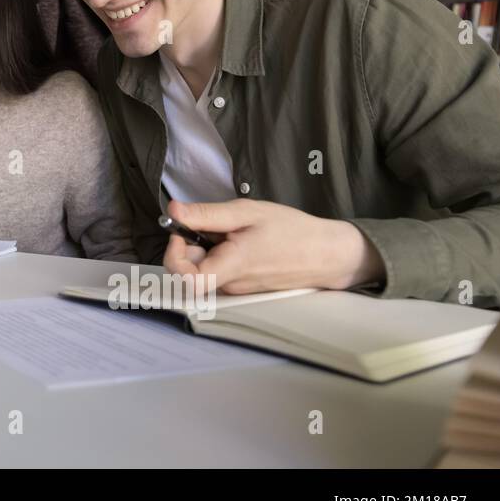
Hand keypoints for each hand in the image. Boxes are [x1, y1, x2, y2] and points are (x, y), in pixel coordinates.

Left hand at [162, 199, 384, 294]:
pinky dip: (219, 255)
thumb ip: (207, 214)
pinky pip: (217, 271)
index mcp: (232, 267)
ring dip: (206, 249)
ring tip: (230, 232)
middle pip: (189, 270)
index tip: (181, 234)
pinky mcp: (241, 287)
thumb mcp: (248, 212)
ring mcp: (236, 289)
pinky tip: (238, 242)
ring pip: (203, 269)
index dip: (173, 257)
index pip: (185, 280)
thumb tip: (172, 212)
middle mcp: (230, 285)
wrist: (327, 255)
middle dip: (190, 244)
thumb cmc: (292, 231)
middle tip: (209, 224)